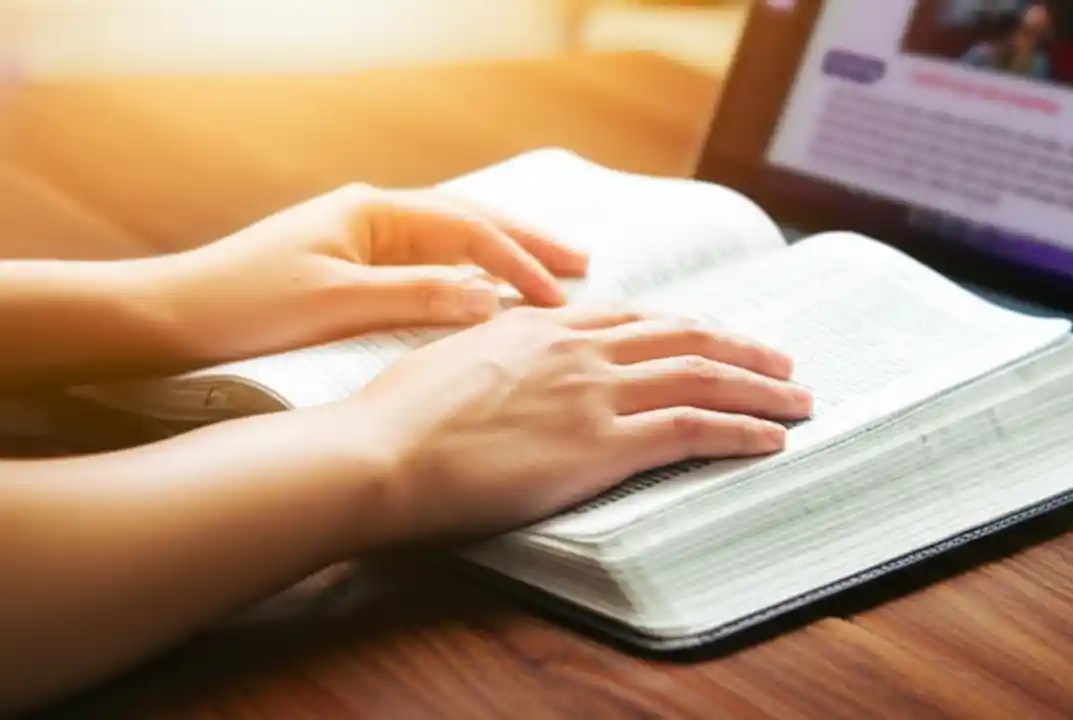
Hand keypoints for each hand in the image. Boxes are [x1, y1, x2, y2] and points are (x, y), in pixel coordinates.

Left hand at [164, 183, 587, 360]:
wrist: (173, 317)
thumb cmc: (246, 304)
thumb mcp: (337, 302)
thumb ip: (418, 296)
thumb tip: (492, 300)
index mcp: (373, 210)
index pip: (467, 231)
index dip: (519, 263)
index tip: (559, 299)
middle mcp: (375, 215)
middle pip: (470, 222)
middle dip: (528, 243)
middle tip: (585, 265)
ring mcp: (365, 239)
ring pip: (454, 242)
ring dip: (505, 256)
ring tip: (555, 271)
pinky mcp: (355, 267)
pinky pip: (431, 265)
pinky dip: (471, 276)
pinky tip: (491, 292)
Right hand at [344, 307, 813, 542]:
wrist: (379, 453)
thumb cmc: (397, 417)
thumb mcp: (448, 358)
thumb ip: (493, 347)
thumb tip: (502, 349)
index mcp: (540, 323)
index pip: (636, 318)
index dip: (688, 328)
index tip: (718, 337)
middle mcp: (578, 347)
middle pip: (685, 337)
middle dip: (744, 349)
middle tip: (785, 362)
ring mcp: (593, 393)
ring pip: (702, 375)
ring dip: (761, 387)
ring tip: (800, 399)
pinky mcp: (600, 445)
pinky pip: (692, 430)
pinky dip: (741, 430)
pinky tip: (771, 439)